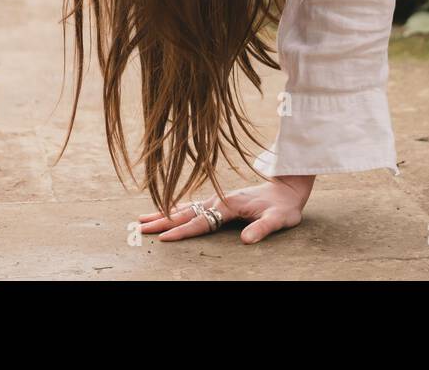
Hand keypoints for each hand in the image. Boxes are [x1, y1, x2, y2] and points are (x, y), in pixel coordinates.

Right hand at [138, 175, 314, 243]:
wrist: (289, 186)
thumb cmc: (284, 205)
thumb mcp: (279, 219)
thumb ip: (263, 229)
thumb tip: (246, 240)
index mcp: (229, 205)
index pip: (201, 222)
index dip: (182, 231)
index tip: (164, 238)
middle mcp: (220, 200)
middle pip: (186, 213)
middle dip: (162, 221)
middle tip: (139, 229)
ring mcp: (218, 199)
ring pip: (185, 208)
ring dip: (164, 214)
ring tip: (143, 220)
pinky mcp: (220, 200)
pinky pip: (192, 206)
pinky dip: (176, 209)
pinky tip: (167, 213)